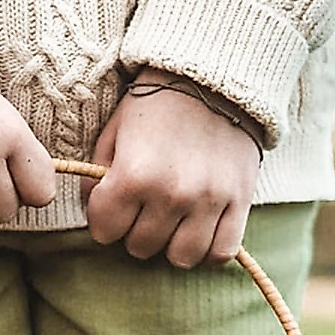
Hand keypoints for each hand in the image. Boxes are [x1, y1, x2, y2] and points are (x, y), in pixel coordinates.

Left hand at [84, 69, 263, 268]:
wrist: (216, 75)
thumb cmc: (157, 104)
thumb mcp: (115, 131)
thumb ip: (98, 176)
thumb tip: (94, 212)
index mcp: (134, 175)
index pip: (104, 232)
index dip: (104, 219)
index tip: (113, 205)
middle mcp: (171, 193)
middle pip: (140, 248)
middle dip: (136, 230)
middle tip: (145, 207)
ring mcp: (208, 201)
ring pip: (180, 259)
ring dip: (171, 244)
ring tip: (172, 221)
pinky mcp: (240, 203)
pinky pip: (219, 253)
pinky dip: (207, 249)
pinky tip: (200, 230)